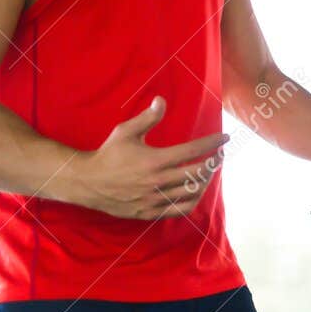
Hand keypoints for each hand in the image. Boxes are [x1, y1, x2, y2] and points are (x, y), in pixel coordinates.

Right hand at [66, 96, 229, 219]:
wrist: (86, 182)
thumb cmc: (108, 154)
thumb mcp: (125, 131)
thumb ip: (148, 118)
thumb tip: (162, 99)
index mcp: (154, 160)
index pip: (192, 151)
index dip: (212, 143)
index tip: (224, 138)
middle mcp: (157, 181)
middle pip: (197, 173)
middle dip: (213, 162)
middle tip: (219, 155)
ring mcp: (154, 199)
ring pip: (192, 192)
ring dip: (205, 180)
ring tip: (208, 171)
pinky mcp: (149, 212)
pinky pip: (180, 210)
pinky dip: (193, 200)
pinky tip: (195, 191)